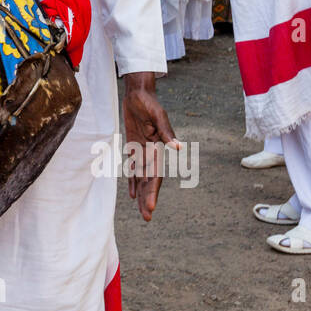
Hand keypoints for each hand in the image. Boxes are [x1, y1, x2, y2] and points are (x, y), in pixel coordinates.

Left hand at [121, 72, 179, 221]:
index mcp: (158, 148)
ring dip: (142, 194)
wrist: (138, 92)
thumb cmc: (148, 101)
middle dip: (148, 198)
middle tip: (146, 218)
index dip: (153, 192)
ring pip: (142, 177)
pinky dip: (133, 181)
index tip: (150, 208)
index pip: (156, 175)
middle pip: (150, 180)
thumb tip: (178, 148)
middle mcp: (151, 152)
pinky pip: (134, 167)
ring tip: (141, 212)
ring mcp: (142, 150)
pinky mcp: (134, 146)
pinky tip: (132, 195)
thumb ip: (166, 131)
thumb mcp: (157, 114)